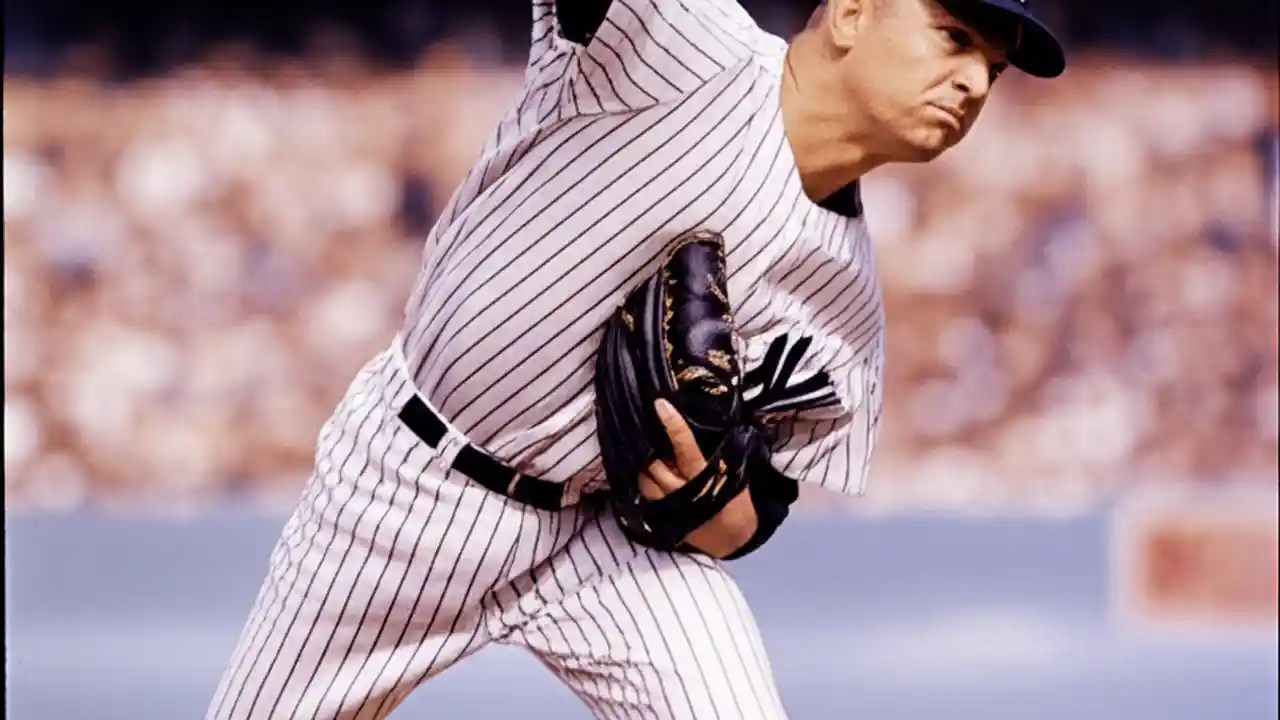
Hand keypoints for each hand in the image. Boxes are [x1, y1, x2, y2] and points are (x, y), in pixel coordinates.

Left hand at [638, 399, 757, 557]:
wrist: (732, 538)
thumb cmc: (734, 500)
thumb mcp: (733, 473)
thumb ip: (715, 453)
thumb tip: (701, 423)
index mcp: (703, 476)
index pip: (684, 446)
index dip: (672, 424)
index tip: (660, 404)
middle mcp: (682, 491)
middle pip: (655, 463)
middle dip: (654, 449)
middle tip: (655, 437)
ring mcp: (669, 506)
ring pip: (644, 479)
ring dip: (645, 467)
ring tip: (654, 458)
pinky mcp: (661, 518)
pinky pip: (643, 495)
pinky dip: (644, 482)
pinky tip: (649, 475)